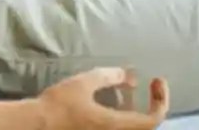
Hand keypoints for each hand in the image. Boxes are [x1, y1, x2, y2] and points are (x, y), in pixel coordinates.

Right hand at [37, 68, 168, 128]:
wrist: (37, 124)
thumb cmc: (59, 105)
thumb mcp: (82, 84)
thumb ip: (107, 77)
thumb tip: (126, 74)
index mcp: (118, 125)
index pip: (154, 119)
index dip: (161, 100)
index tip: (156, 81)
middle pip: (145, 124)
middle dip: (148, 102)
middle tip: (140, 83)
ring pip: (130, 125)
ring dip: (132, 106)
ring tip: (123, 87)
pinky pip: (116, 126)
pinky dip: (119, 113)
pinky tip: (106, 99)